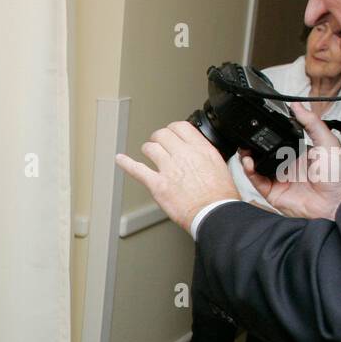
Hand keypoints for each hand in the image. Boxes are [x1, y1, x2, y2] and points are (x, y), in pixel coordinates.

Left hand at [115, 121, 237, 232]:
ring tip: (148, 153)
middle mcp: (183, 155)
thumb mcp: (220, 166)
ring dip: (148, 149)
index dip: (173, 129)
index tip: (171, 135)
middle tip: (159, 144)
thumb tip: (199, 153)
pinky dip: (126, 163)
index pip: (181, 127)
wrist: (214, 214)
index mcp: (201, 149)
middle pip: (162, 135)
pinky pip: (137, 169)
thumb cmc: (220, 197)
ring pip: (150, 148)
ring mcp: (169, 169)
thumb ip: (205, 156)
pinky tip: (120, 159)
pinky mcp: (157, 185)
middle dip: (159, 138)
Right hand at [245, 103, 340, 220]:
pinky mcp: (272, 192)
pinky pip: (256, 181)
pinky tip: (248, 162)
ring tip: (244, 148)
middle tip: (246, 136)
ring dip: (248, 157)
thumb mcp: (327, 142)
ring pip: (256, 166)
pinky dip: (249, 172)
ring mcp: (279, 179)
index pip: (279, 140)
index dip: (268, 133)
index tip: (259, 124)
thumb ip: (312, 123)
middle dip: (253, 145)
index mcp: (300, 153)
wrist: (336, 204)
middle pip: (264, 153)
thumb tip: (298, 105)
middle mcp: (287, 166)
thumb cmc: (338, 177)